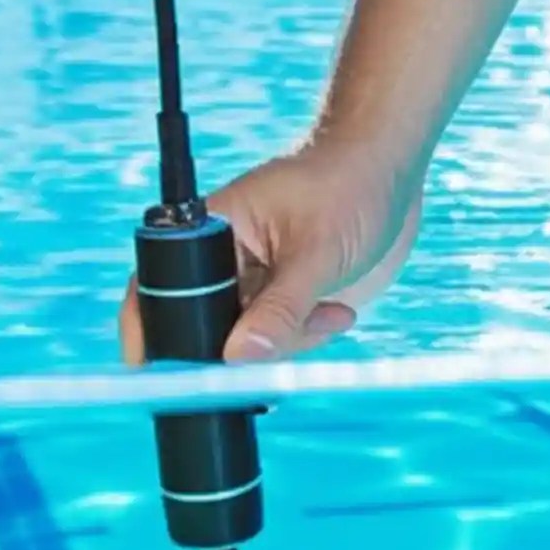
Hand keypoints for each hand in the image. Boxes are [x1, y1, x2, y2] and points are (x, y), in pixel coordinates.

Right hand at [119, 135, 421, 363]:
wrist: (388, 175)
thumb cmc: (349, 187)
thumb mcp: (317, 253)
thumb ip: (280, 308)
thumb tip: (238, 357)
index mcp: (209, 229)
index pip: (161, 289)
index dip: (162, 334)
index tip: (182, 373)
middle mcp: (220, 257)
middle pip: (205, 328)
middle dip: (247, 346)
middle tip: (293, 335)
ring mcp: (249, 280)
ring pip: (246, 342)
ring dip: (289, 339)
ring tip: (330, 312)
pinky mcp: (278, 297)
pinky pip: (276, 338)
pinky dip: (304, 335)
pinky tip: (335, 312)